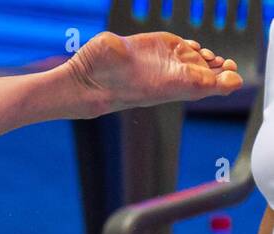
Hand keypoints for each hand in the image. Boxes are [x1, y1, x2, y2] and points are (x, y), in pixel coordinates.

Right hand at [65, 31, 240, 117]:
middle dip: (217, 65)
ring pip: (193, 56)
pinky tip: (192, 46)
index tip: (229, 68)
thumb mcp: (182, 85)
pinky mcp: (153, 45)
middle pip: (206, 69)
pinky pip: (177, 44)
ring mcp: (164, 58)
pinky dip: (188, 45)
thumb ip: (211, 84)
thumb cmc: (135, 89)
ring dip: (205, 54)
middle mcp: (174, 73)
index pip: (211, 83)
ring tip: (209, 56)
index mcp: (182, 86)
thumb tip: (237, 81)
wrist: (97, 76)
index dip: (225, 75)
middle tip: (223, 62)